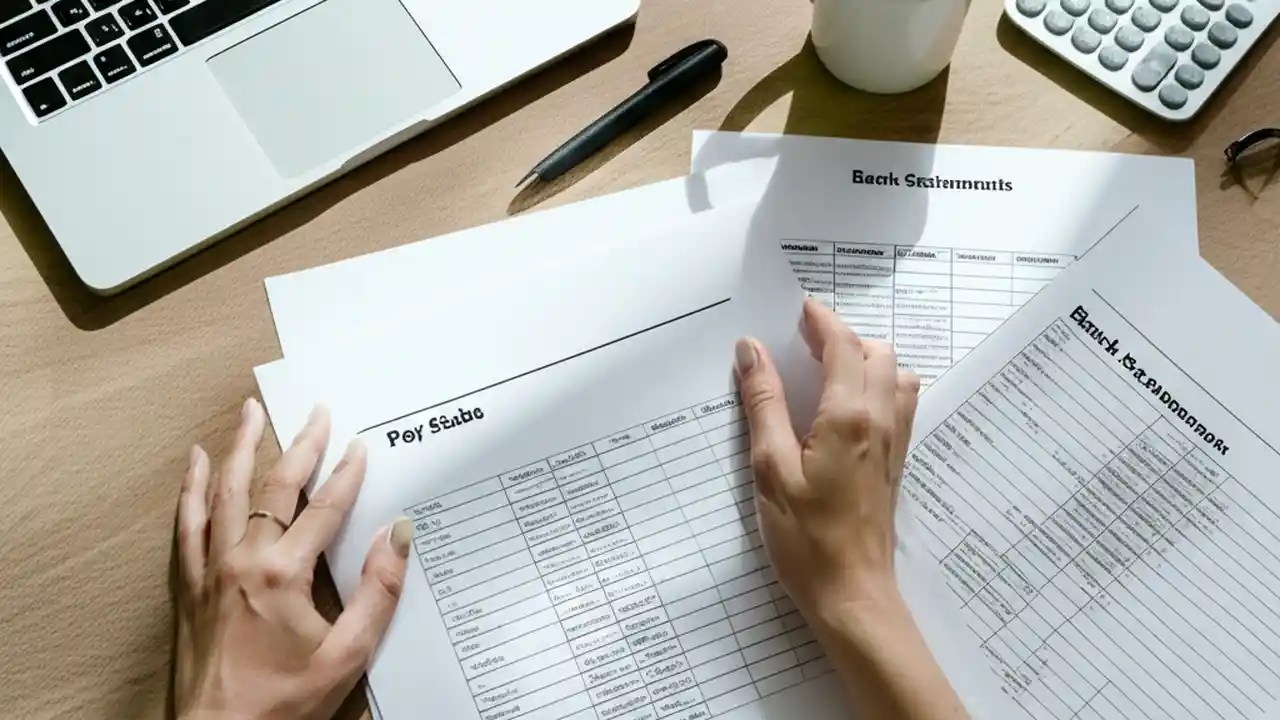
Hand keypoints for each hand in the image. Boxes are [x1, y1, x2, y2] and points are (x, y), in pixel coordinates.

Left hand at [174, 399, 412, 719]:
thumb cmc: (281, 704)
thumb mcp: (346, 656)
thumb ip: (378, 594)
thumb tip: (397, 536)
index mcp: (281, 575)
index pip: (323, 509)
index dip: (346, 474)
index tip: (361, 446)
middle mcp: (240, 561)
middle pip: (273, 488)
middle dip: (300, 446)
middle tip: (316, 413)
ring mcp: (208, 570)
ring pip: (224, 492)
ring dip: (240, 448)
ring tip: (250, 412)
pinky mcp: (187, 586)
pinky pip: (187, 523)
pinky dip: (193, 489)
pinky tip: (197, 464)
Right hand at [735, 299, 918, 627]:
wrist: (852, 594)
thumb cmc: (805, 539)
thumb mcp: (769, 469)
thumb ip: (764, 404)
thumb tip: (751, 351)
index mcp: (850, 416)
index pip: (843, 346)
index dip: (821, 321)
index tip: (799, 309)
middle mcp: (882, 421)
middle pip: (877, 352)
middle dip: (843, 336)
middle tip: (803, 342)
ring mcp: (895, 442)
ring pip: (896, 375)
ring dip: (866, 360)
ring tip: (826, 371)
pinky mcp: (896, 463)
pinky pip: (899, 404)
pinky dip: (877, 385)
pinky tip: (845, 406)